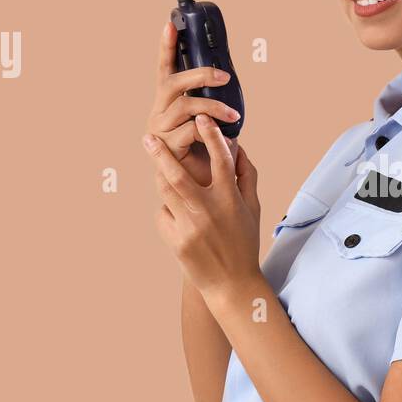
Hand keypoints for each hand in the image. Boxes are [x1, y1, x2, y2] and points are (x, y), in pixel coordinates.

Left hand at [145, 115, 262, 299]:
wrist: (232, 284)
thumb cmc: (244, 242)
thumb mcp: (252, 208)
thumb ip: (246, 176)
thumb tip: (237, 147)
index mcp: (230, 200)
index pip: (221, 160)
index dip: (211, 136)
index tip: (201, 117)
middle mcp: (209, 211)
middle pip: (179, 174)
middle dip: (161, 153)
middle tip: (148, 136)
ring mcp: (190, 227)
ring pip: (166, 192)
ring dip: (160, 176)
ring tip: (157, 165)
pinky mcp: (175, 241)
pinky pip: (164, 215)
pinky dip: (168, 210)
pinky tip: (179, 219)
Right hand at [146, 21, 241, 186]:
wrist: (202, 193)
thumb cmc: (209, 155)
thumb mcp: (214, 122)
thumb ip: (214, 102)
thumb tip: (229, 78)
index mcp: (167, 102)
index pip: (165, 68)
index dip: (166, 46)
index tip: (170, 23)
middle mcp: (158, 113)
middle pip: (173, 83)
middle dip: (200, 75)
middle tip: (225, 77)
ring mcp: (158, 132)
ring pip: (185, 107)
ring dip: (213, 108)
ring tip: (234, 117)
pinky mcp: (166, 150)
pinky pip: (189, 132)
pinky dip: (209, 131)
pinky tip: (221, 137)